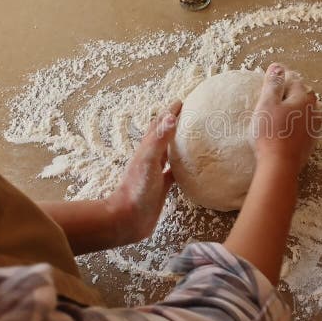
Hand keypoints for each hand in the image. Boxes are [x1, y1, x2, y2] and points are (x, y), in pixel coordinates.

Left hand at [107, 101, 181, 242]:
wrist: (128, 219)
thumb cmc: (136, 190)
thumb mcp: (148, 162)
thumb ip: (158, 140)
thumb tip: (170, 117)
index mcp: (148, 149)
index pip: (160, 124)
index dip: (170, 112)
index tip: (182, 101)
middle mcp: (151, 158)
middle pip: (164, 135)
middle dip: (175, 123)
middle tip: (190, 114)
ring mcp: (156, 172)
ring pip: (170, 152)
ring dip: (179, 142)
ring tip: (193, 136)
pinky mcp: (162, 186)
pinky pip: (175, 171)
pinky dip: (183, 165)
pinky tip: (192, 166)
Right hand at [253, 63, 319, 175]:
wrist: (280, 165)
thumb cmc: (270, 133)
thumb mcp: (267, 104)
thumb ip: (273, 84)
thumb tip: (277, 66)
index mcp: (304, 97)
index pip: (293, 79)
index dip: (280, 77)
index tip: (269, 79)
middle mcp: (314, 109)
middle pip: (301, 93)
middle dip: (289, 91)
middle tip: (273, 94)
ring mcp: (315, 125)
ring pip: (305, 109)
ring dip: (294, 107)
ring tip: (279, 111)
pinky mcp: (311, 140)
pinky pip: (304, 123)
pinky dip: (296, 121)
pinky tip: (286, 126)